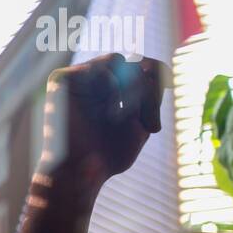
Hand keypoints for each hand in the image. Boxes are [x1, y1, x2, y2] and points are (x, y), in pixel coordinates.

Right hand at [41, 53, 164, 188]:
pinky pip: (96, 68)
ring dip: (131, 87)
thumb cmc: (108, 154)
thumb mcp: (140, 124)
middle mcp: (92, 81)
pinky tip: (111, 109)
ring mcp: (76, 79)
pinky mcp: (61, 80)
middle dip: (147, 89)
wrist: (81, 172)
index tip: (171, 84)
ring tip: (130, 117)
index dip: (157, 69)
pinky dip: (111, 85)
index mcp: (110, 89)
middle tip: (150, 124)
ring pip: (116, 60)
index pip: (139, 65)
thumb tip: (156, 69)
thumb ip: (148, 96)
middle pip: (132, 61)